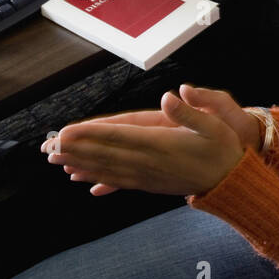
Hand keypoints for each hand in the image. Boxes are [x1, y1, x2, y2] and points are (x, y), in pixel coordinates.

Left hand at [41, 87, 246, 196]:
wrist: (232, 181)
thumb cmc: (224, 147)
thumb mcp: (214, 123)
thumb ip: (191, 110)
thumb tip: (172, 94)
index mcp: (161, 143)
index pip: (117, 136)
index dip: (90, 134)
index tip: (65, 131)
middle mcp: (149, 162)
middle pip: (105, 154)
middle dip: (74, 149)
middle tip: (47, 146)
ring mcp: (147, 176)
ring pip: (107, 169)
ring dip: (79, 163)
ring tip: (55, 160)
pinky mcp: (149, 184)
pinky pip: (117, 181)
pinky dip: (97, 178)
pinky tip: (82, 180)